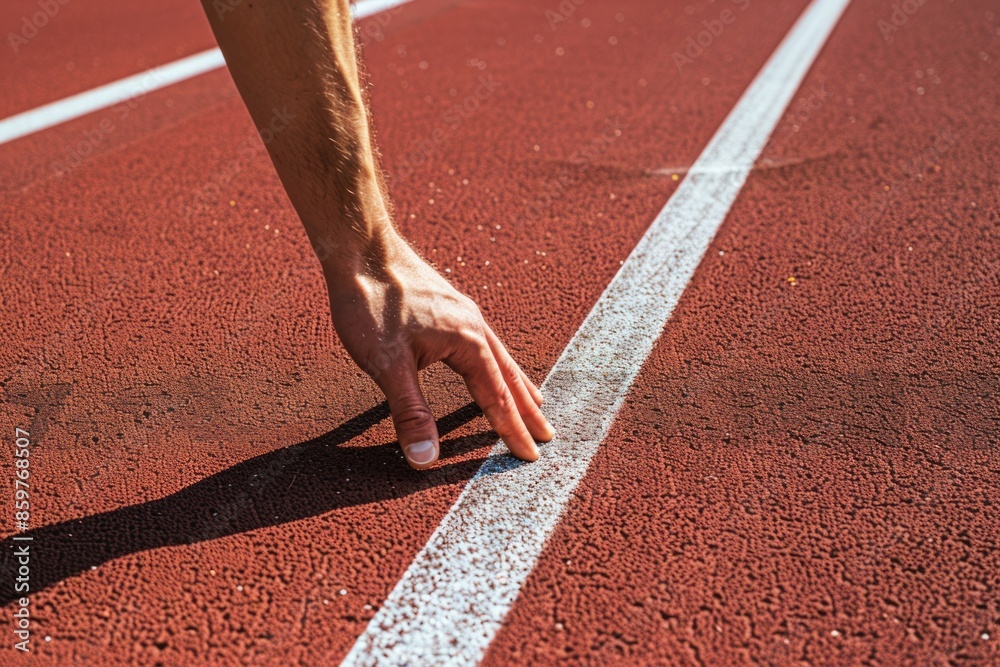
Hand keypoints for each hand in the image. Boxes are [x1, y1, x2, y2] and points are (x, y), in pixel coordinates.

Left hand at [324, 231, 553, 468]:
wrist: (359, 247)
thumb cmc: (371, 302)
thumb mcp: (386, 365)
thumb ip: (409, 412)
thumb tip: (425, 459)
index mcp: (468, 342)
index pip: (497, 397)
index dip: (511, 429)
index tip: (530, 456)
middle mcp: (474, 326)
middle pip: (509, 377)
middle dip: (527, 410)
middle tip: (547, 435)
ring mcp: (463, 313)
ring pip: (499, 357)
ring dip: (517, 385)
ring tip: (533, 401)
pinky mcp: (448, 306)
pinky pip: (484, 342)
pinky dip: (496, 363)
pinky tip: (486, 362)